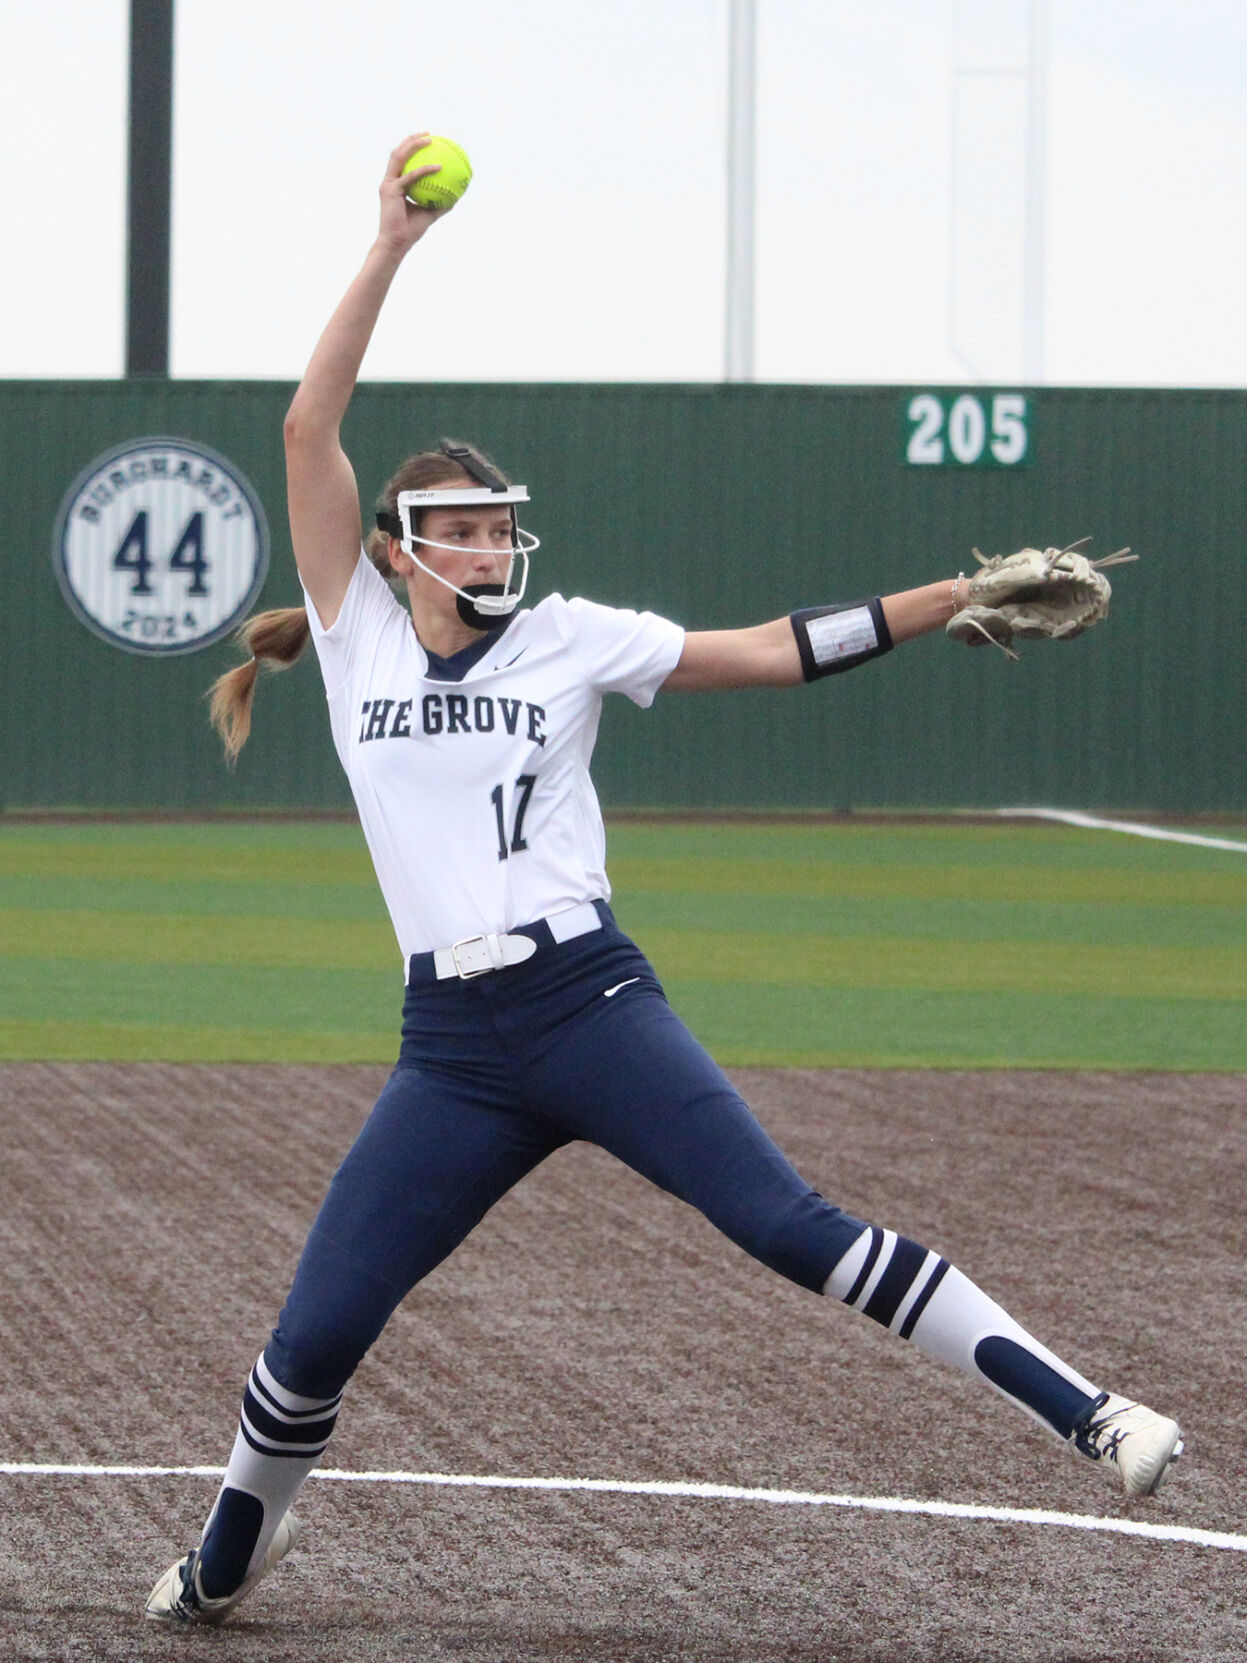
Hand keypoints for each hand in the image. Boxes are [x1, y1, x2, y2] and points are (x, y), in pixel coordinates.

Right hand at [376, 133, 444, 254]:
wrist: (396, 243)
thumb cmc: (410, 232)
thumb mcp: (428, 216)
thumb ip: (439, 205)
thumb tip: (455, 198)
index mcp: (395, 185)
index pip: (402, 162)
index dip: (412, 148)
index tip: (427, 141)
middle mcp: (389, 182)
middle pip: (398, 153)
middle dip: (411, 140)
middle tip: (429, 134)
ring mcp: (388, 184)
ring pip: (399, 157)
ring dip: (413, 146)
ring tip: (429, 139)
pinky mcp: (390, 191)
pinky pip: (410, 177)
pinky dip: (424, 170)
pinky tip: (438, 167)